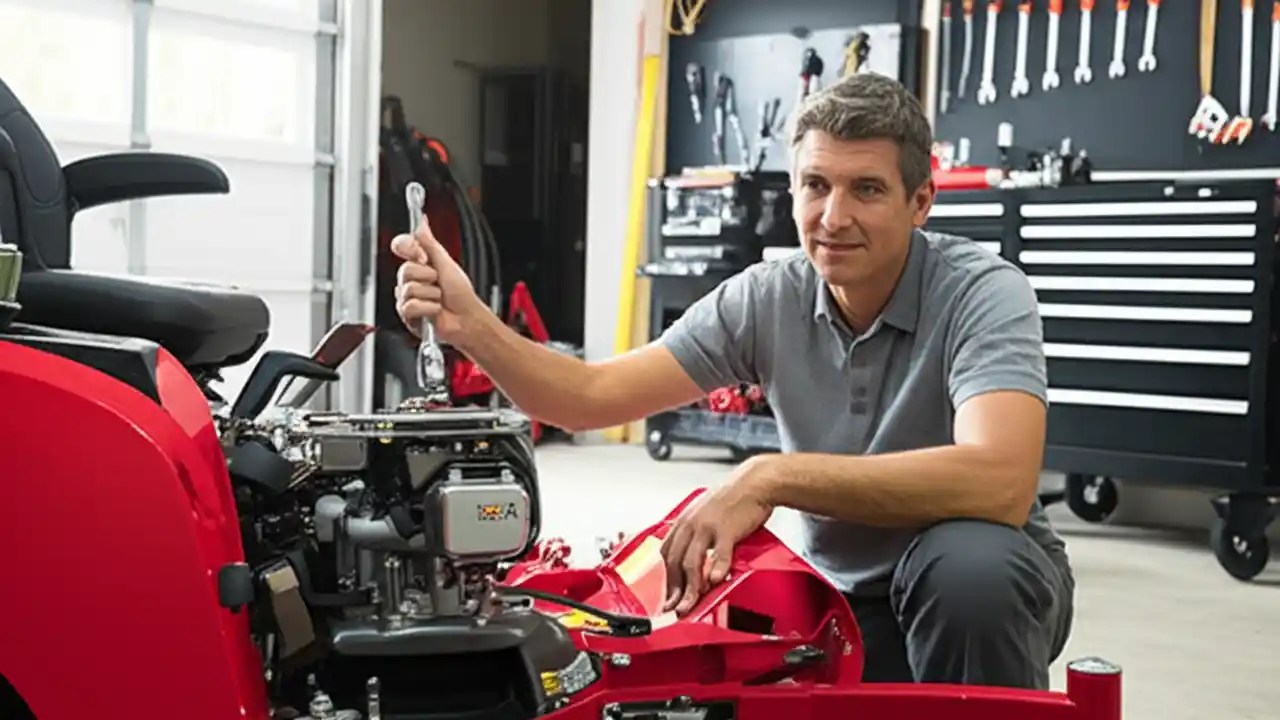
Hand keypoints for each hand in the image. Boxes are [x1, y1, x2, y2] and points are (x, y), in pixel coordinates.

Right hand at [391, 218, 483, 344]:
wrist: (466, 318)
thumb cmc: (461, 293)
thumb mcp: (446, 262)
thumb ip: (429, 242)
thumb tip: (421, 222)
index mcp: (419, 264)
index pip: (401, 246)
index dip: (409, 248)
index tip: (422, 255)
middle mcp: (411, 279)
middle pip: (405, 269)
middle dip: (428, 276)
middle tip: (438, 282)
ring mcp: (408, 297)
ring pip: (408, 289)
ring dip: (431, 294)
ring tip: (439, 299)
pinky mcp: (408, 315)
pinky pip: (410, 306)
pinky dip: (428, 308)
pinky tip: (435, 310)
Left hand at [660, 456, 777, 614]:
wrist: (755, 483)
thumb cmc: (732, 499)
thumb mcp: (705, 513)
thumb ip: (695, 534)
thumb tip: (690, 556)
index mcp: (684, 521)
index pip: (666, 555)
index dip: (665, 579)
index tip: (667, 597)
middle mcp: (691, 524)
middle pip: (675, 562)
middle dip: (673, 590)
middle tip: (674, 609)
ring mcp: (708, 527)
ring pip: (692, 563)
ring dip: (690, 588)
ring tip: (689, 605)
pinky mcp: (727, 529)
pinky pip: (719, 553)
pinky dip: (715, 569)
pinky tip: (715, 582)